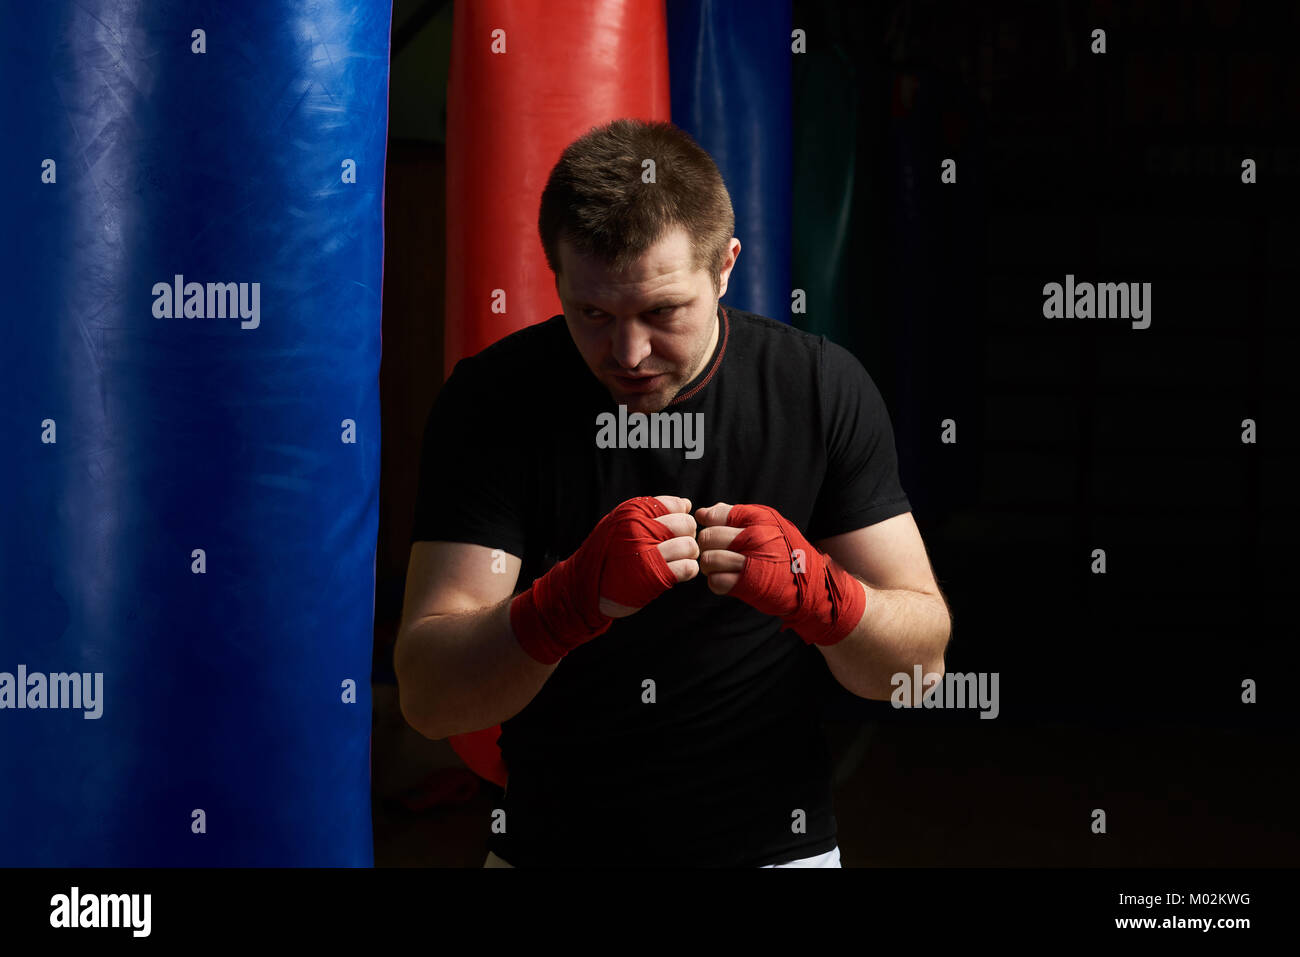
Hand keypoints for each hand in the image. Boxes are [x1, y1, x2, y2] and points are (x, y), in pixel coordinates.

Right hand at [511, 495, 698, 663]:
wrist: (584, 587)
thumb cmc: (605, 554)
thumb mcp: (619, 523)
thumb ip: (652, 511)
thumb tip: (686, 504)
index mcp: (632, 512)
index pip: (675, 505)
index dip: (680, 518)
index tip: (673, 531)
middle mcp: (639, 528)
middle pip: (687, 524)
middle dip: (688, 535)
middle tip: (679, 546)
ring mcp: (646, 552)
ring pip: (690, 546)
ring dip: (689, 555)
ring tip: (678, 560)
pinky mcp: (653, 576)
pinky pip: (688, 568)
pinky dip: (688, 570)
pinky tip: (677, 573)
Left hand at [695, 502, 865, 645]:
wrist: (812, 582)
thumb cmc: (785, 549)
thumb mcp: (767, 522)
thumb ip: (734, 514)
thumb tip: (701, 513)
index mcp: (758, 518)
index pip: (716, 515)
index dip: (709, 525)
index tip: (715, 532)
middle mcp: (755, 537)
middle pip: (707, 537)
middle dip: (706, 546)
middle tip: (715, 551)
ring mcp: (752, 562)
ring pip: (708, 560)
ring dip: (710, 566)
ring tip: (720, 567)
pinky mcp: (749, 586)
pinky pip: (715, 582)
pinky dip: (717, 583)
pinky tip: (727, 580)